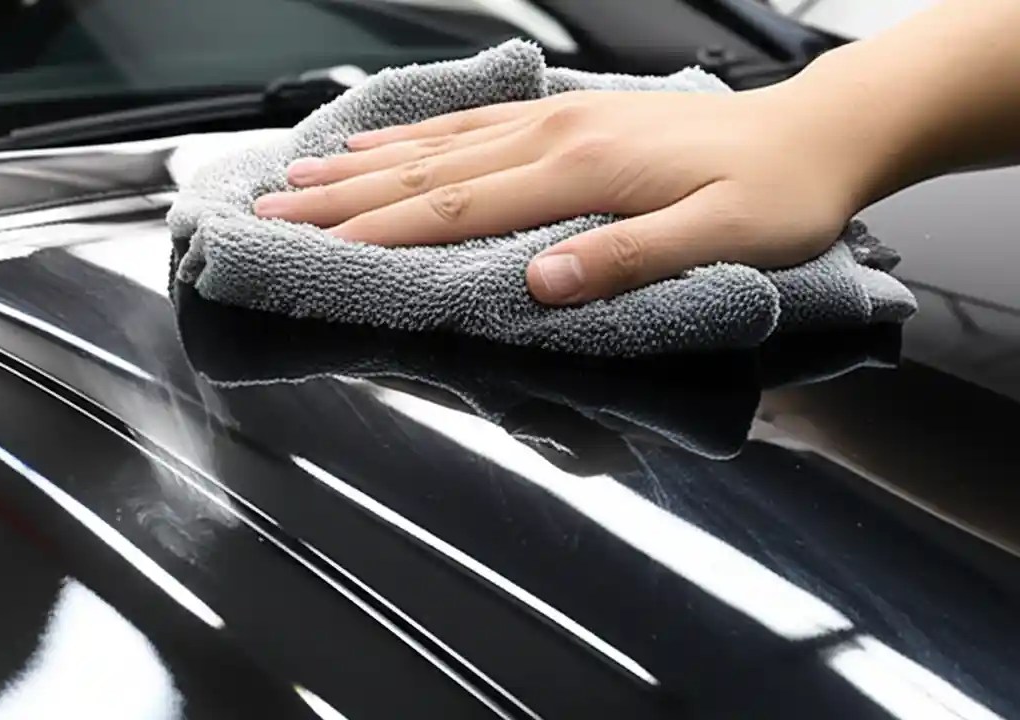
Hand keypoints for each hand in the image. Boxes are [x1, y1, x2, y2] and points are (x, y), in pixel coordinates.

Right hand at [253, 85, 866, 304]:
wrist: (814, 130)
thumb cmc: (777, 192)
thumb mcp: (724, 238)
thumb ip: (629, 259)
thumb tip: (539, 283)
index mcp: (581, 170)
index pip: (457, 210)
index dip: (380, 234)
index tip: (314, 251)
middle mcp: (553, 136)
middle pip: (425, 172)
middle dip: (341, 199)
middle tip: (271, 213)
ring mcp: (555, 119)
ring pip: (436, 143)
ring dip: (361, 164)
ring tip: (299, 177)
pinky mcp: (566, 115)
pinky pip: (471, 124)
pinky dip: (413, 133)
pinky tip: (379, 139)